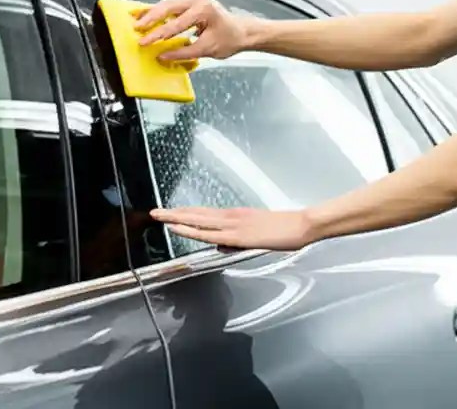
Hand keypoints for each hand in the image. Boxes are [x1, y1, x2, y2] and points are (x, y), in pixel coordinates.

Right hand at [134, 0, 253, 62]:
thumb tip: (162, 56)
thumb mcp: (206, 49)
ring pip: (167, 4)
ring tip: (136, 21)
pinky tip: (146, 15)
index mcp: (204, 9)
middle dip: (150, 19)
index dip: (158, 35)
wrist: (242, 32)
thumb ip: (182, 53)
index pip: (175, 24)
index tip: (145, 42)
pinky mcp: (192, 0)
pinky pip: (172, 5)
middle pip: (167, 7)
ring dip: (151, 14)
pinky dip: (159, 12)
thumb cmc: (230, 39)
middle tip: (136, 29)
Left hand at [150, 206, 316, 251]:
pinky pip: (208, 232)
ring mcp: (233, 224)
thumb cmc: (286, 230)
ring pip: (198, 220)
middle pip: (197, 214)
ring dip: (177, 217)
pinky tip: (179, 227)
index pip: (205, 214)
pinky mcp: (237, 233)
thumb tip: (221, 244)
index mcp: (236, 216)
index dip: (187, 213)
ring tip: (159, 216)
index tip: (171, 212)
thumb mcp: (257, 235)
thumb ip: (238, 239)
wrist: (301, 225)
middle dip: (175, 213)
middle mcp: (231, 216)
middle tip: (155, 212)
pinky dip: (190, 229)